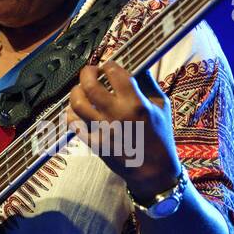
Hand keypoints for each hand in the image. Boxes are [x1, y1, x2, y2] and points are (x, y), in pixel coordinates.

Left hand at [66, 60, 183, 200]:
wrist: (154, 170)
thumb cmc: (160, 136)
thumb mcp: (161, 105)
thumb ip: (148, 83)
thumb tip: (137, 64)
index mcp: (136, 103)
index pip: (115, 73)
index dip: (109, 65)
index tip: (108, 66)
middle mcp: (116, 115)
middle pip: (90, 85)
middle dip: (87, 72)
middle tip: (90, 72)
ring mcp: (103, 130)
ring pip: (77, 103)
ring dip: (76, 91)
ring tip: (82, 90)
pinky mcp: (95, 143)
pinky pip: (74, 124)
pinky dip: (71, 113)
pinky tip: (77, 109)